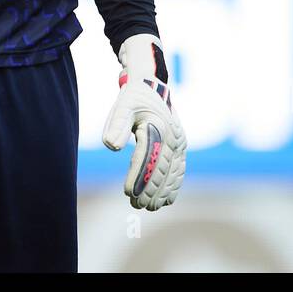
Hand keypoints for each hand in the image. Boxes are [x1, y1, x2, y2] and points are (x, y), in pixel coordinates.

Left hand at [102, 34, 186, 209]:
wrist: (153, 85)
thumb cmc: (134, 97)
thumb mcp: (122, 106)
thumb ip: (116, 125)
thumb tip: (112, 146)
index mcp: (157, 127)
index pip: (147, 158)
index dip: (138, 177)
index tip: (129, 193)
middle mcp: (172, 136)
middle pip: (161, 169)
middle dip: (150, 189)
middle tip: (137, 205)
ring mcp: (179, 142)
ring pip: (172, 172)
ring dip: (162, 191)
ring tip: (150, 207)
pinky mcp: (181, 145)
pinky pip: (180, 168)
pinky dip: (175, 184)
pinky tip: (168, 199)